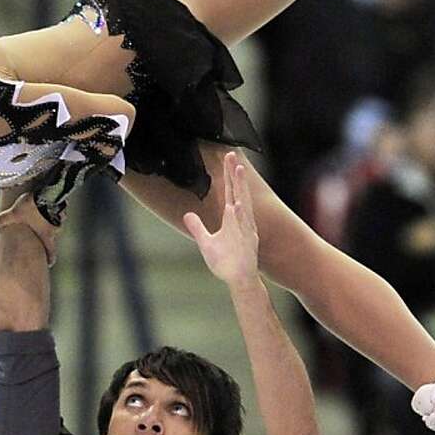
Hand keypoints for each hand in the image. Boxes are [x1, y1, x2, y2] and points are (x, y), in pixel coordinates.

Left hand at [0, 191, 59, 266]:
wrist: (48, 190)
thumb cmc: (33, 206)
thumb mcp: (14, 214)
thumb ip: (4, 220)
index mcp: (46, 235)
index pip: (51, 252)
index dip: (50, 259)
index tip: (48, 263)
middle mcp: (55, 229)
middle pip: (52, 238)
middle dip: (47, 239)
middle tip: (40, 240)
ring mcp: (59, 218)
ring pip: (54, 224)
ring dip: (48, 224)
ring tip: (40, 220)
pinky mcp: (59, 206)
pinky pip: (55, 212)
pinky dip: (49, 212)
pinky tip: (42, 206)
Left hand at [183, 152, 259, 287]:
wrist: (238, 280)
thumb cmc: (225, 262)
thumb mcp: (206, 242)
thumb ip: (197, 227)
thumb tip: (187, 214)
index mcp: (232, 219)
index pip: (230, 192)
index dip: (229, 176)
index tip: (228, 159)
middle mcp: (241, 220)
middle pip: (238, 192)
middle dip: (234, 174)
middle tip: (232, 155)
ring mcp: (245, 230)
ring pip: (243, 204)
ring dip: (240, 188)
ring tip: (238, 170)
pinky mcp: (247, 243)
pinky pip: (243, 228)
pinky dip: (240, 217)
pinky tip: (235, 206)